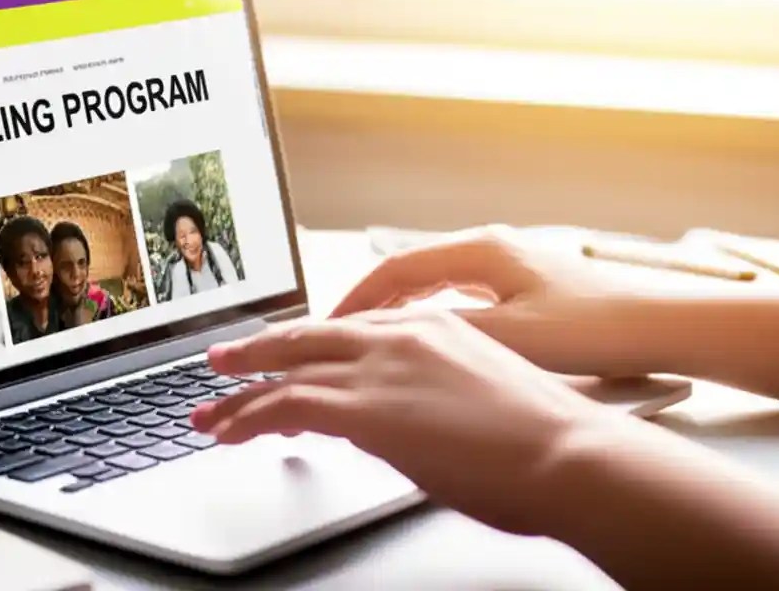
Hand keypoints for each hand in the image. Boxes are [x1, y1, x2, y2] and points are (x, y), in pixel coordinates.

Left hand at [192, 309, 627, 534]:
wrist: (569, 454)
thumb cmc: (543, 440)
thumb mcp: (479, 397)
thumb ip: (432, 397)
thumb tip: (403, 422)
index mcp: (433, 324)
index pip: (351, 329)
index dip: (311, 346)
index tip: (288, 357)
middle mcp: (400, 334)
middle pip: (307, 338)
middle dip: (258, 352)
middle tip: (223, 361)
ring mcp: (380, 366)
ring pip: (287, 370)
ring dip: (242, 393)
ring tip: (210, 410)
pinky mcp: (364, 405)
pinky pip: (287, 404)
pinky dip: (250, 416)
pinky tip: (231, 430)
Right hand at [333, 226, 648, 376]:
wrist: (662, 327)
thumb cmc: (596, 328)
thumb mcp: (511, 337)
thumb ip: (446, 335)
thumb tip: (393, 343)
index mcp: (480, 251)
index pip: (394, 268)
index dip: (354, 298)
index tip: (324, 325)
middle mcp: (490, 249)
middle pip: (409, 271)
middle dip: (369, 303)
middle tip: (336, 336)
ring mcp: (508, 266)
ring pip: (433, 285)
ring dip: (398, 310)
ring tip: (370, 341)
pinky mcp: (525, 287)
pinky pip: (457, 297)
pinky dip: (429, 317)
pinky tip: (424, 343)